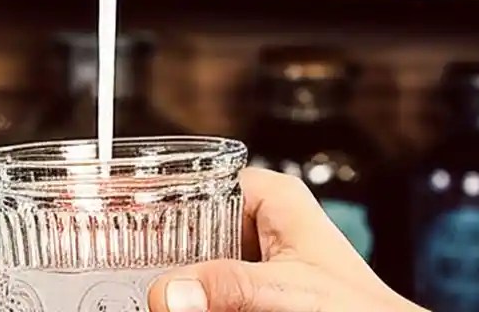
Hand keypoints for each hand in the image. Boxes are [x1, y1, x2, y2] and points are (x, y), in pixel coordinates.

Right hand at [147, 168, 426, 311]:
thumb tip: (167, 291)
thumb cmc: (360, 310)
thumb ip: (229, 286)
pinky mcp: (251, 288)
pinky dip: (189, 295)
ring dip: (170, 274)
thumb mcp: (286, 291)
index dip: (156, 195)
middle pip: (188, 221)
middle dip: (157, 245)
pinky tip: (167, 301)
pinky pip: (207, 285)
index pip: (197, 179)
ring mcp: (255, 256)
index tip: (119, 215)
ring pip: (193, 257)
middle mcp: (261, 220)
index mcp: (273, 196)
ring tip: (130, 280)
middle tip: (117, 261)